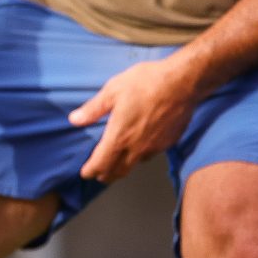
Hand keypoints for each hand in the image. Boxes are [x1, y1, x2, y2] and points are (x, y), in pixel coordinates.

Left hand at [68, 57, 200, 183]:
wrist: (182, 82)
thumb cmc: (145, 83)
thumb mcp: (112, 91)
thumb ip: (93, 109)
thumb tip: (74, 120)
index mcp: (119, 137)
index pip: (101, 163)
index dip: (91, 170)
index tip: (85, 173)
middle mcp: (137, 147)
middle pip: (118, 171)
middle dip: (106, 175)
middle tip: (99, 175)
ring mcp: (155, 146)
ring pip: (135, 164)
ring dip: (123, 167)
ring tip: (117, 163)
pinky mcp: (169, 142)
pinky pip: (151, 155)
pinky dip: (140, 156)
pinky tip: (139, 148)